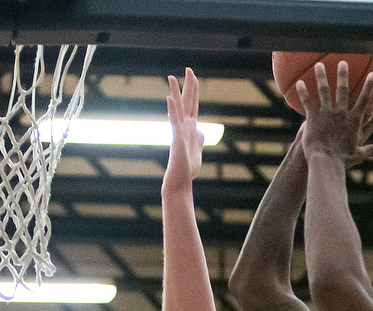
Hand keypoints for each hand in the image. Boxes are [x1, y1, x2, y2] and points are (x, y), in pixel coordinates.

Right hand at [165, 67, 203, 182]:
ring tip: (170, 77)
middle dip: (188, 85)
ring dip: (174, 92)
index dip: (193, 89)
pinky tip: (170, 99)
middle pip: (187, 101)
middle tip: (188, 68)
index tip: (192, 75)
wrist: (180, 180)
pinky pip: (174, 122)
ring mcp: (180, 131)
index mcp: (190, 127)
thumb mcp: (198, 151)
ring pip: (177, 108)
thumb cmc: (188, 168)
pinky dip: (173, 110)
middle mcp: (184, 126)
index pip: (193, 104)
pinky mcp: (177, 138)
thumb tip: (201, 132)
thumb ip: (199, 140)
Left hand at [295, 60, 372, 164]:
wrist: (325, 162)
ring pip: (324, 91)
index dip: (369, 86)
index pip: (365, 100)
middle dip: (343, 75)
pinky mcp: (313, 118)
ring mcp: (326, 113)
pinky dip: (303, 92)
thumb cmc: (342, 160)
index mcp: (354, 120)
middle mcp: (341, 113)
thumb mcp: (359, 154)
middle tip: (342, 62)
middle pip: (343, 89)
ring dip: (321, 76)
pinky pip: (308, 102)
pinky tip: (299, 82)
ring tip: (319, 65)